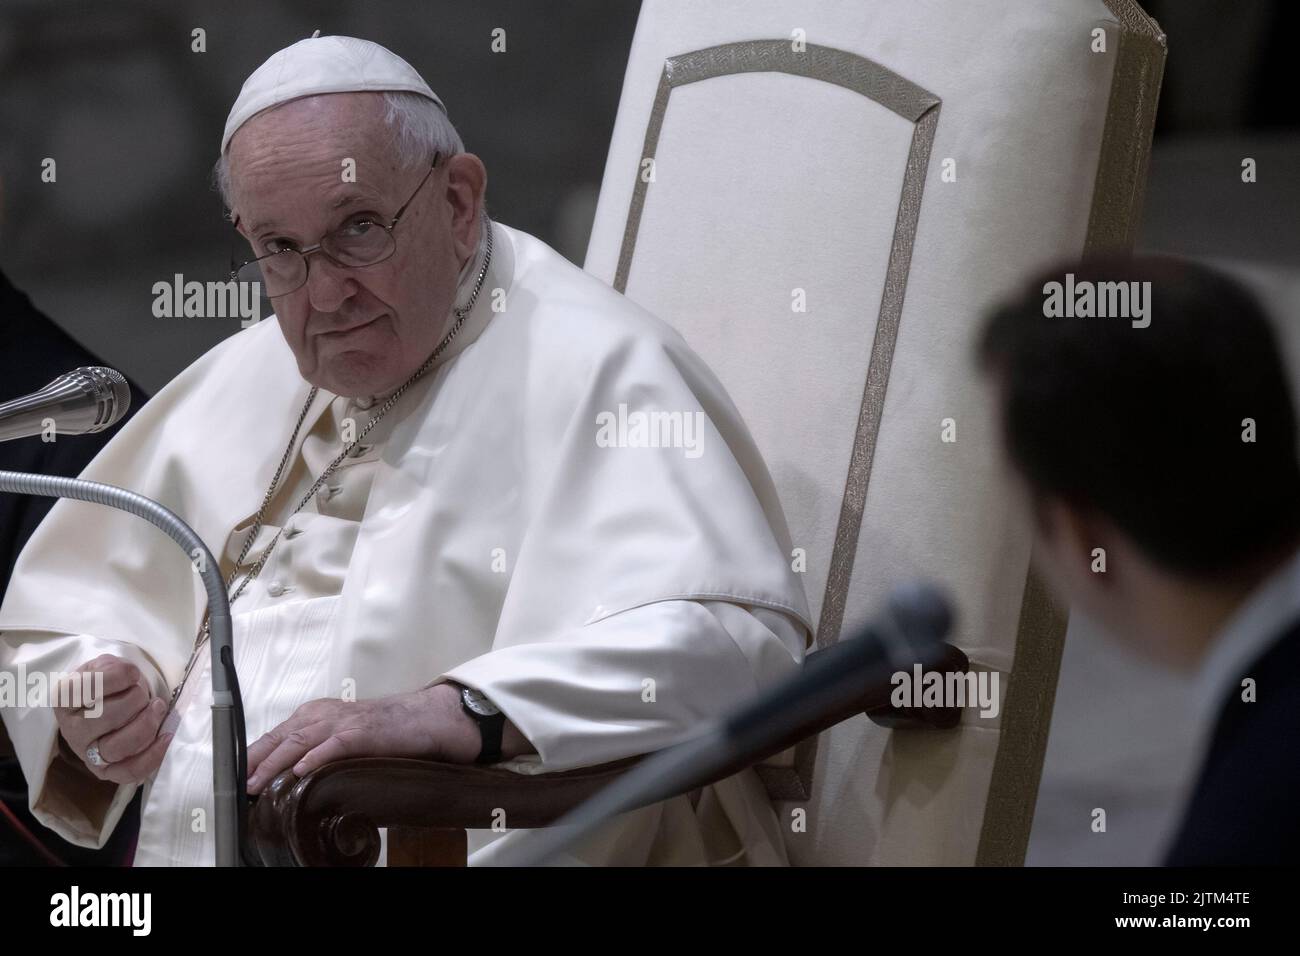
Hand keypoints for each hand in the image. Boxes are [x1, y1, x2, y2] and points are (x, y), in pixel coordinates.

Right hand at [53, 654, 172, 785]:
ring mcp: (86, 753)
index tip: (131, 673)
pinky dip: (152, 756)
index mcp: (64, 700)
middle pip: (106, 717)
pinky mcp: (105, 771)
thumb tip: (132, 676)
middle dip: (136, 699)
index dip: (118, 676)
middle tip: (144, 693)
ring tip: (157, 708)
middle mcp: (71, 730)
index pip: (87, 688)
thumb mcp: (104, 667)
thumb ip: (114, 668)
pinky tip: (166, 737)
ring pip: (118, 746)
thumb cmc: (107, 685)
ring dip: (146, 724)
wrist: (104, 706)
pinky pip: (128, 771)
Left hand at [245, 683, 479, 794]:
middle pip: (281, 736)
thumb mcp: (340, 736)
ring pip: (300, 740)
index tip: (237, 777)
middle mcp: (323, 714)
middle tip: (241, 784)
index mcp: (315, 714)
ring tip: (259, 782)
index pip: (276, 734)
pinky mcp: (363, 732)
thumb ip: (315, 749)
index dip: (254, 755)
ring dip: (276, 762)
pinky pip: (334, 744)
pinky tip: (302, 770)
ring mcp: (343, 722)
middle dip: (256, 761)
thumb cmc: (381, 731)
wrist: (421, 719)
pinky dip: (316, 757)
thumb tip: (286, 777)